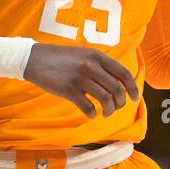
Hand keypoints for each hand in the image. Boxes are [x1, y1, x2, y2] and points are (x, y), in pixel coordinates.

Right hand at [23, 44, 139, 118]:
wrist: (35, 59)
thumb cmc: (61, 59)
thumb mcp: (83, 54)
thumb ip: (100, 64)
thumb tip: (119, 81)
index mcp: (97, 56)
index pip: (123, 73)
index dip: (132, 88)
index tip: (134, 98)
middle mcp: (91, 66)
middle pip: (117, 90)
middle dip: (120, 103)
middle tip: (116, 108)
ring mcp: (80, 78)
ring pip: (106, 100)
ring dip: (109, 111)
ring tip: (105, 113)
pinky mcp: (69, 90)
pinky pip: (88, 107)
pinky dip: (92, 114)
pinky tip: (90, 114)